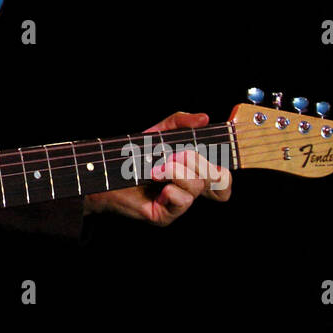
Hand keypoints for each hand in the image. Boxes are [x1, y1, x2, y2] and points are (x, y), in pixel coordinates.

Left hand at [83, 112, 231, 226]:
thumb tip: (204, 118)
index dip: (228, 170)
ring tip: (156, 167)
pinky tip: (155, 180)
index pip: (223, 178)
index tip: (223, 157)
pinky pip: (181, 201)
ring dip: (177, 171)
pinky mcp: (165, 214)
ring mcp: (178, 203)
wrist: (103, 171)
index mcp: (192, 172)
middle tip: (176, 154)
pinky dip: (171, 188)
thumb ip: (181, 122)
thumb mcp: (158, 132)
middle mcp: (188, 189)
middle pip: (217, 179)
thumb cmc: (131, 155)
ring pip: (197, 187)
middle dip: (198, 160)